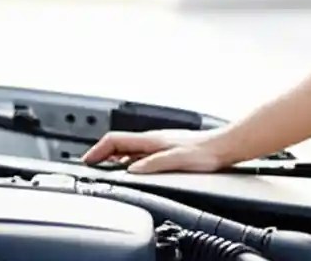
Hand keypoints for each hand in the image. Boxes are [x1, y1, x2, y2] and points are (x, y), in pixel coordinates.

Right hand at [80, 128, 232, 173]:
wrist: (223, 146)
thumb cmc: (205, 152)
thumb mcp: (177, 160)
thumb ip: (153, 164)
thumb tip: (131, 170)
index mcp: (151, 140)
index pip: (115, 140)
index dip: (98, 150)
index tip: (87, 161)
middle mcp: (153, 139)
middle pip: (119, 144)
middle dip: (102, 154)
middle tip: (92, 167)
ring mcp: (159, 143)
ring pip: (129, 148)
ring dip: (114, 158)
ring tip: (107, 170)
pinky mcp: (166, 149)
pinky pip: (140, 153)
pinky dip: (129, 161)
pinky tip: (134, 170)